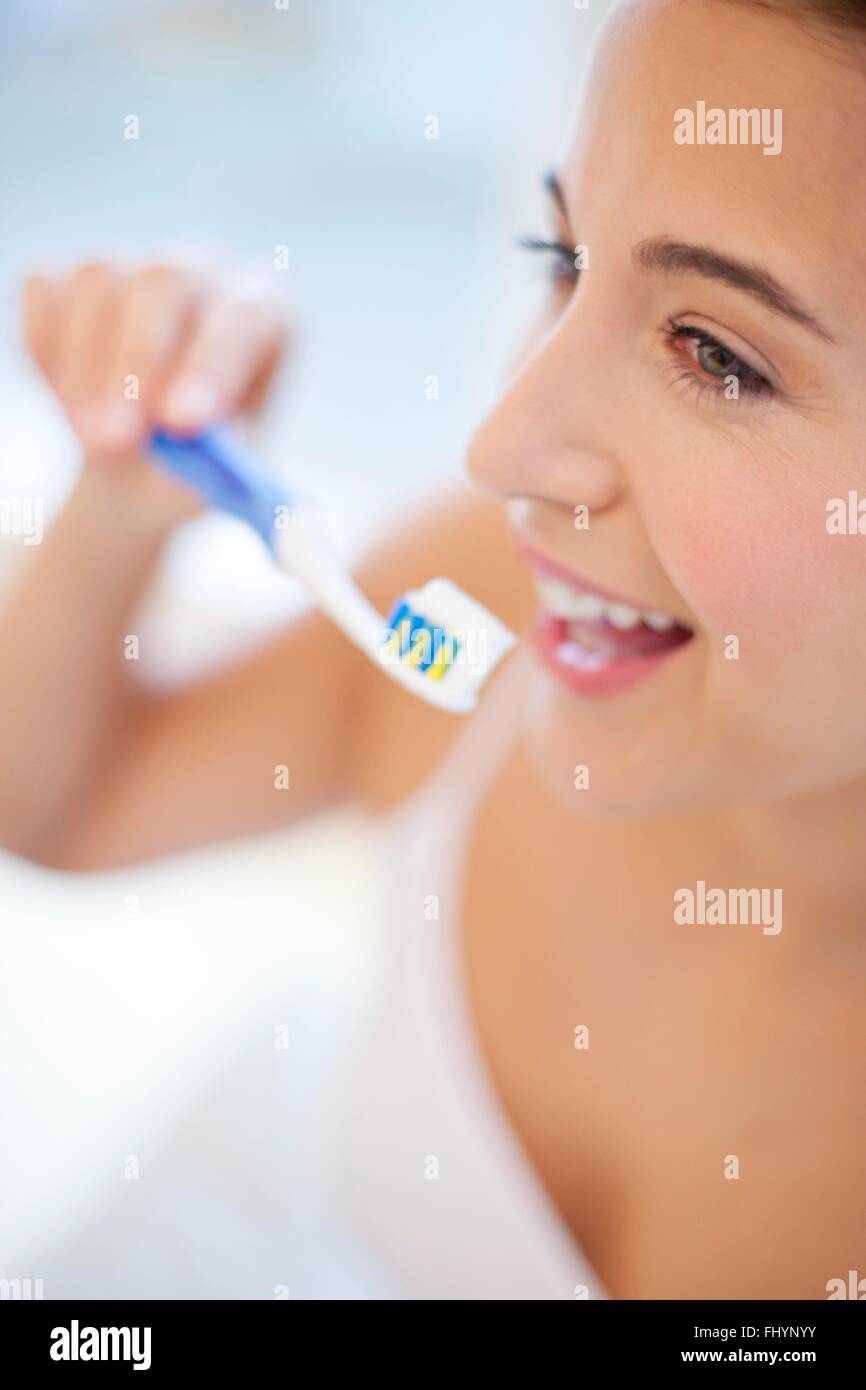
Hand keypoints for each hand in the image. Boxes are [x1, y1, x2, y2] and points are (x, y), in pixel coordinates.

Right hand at [21, 259, 290, 524]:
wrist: (141, 468)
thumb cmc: (196, 466)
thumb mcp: (218, 479)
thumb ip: (211, 461)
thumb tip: (182, 439)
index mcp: (263, 312)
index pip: (244, 317)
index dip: (211, 364)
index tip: (181, 422)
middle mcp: (204, 274)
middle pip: (166, 282)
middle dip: (135, 366)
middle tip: (114, 442)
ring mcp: (134, 267)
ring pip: (99, 283)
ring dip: (86, 372)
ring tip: (95, 442)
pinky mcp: (69, 278)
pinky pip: (45, 293)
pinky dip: (46, 352)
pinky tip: (68, 402)